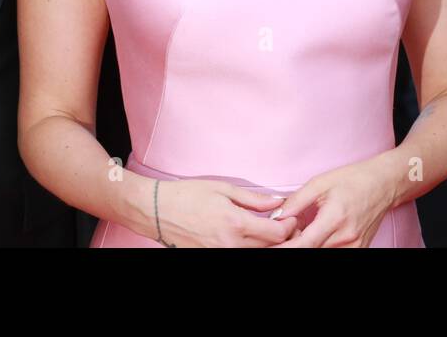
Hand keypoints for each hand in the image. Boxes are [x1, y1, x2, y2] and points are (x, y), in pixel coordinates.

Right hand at [154, 179, 297, 247]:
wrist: (156, 211)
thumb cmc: (187, 195)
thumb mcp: (223, 189)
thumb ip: (254, 199)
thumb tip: (278, 202)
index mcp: (235, 223)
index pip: (277, 234)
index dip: (290, 225)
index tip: (291, 216)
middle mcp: (230, 244)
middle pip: (271, 249)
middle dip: (284, 237)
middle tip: (286, 224)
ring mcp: (220, 254)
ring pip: (257, 254)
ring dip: (268, 245)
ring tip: (269, 231)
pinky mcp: (211, 258)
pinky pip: (240, 255)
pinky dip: (250, 247)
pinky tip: (251, 238)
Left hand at [271, 158, 398, 247]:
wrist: (384, 184)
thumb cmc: (353, 179)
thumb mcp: (320, 183)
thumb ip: (296, 201)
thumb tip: (276, 216)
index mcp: (335, 218)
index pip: (305, 243)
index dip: (287, 246)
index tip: (273, 245)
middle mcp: (346, 237)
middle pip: (311, 250)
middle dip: (295, 243)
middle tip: (291, 227)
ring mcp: (354, 246)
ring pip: (321, 252)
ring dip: (309, 244)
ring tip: (308, 226)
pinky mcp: (358, 250)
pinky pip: (333, 252)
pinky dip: (321, 245)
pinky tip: (320, 232)